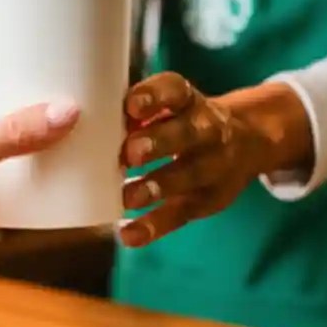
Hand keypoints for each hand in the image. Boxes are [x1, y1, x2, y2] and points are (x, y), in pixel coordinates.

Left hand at [118, 73, 311, 247]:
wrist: (248, 141)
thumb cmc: (183, 120)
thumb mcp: (172, 106)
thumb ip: (136, 115)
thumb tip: (77, 121)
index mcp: (190, 101)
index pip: (176, 91)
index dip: (155, 97)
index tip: (131, 105)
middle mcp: (207, 130)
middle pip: (187, 133)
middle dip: (159, 142)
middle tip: (129, 153)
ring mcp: (212, 166)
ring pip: (188, 175)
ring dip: (157, 186)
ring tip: (127, 197)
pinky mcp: (208, 200)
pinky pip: (181, 213)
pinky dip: (155, 226)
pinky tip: (128, 234)